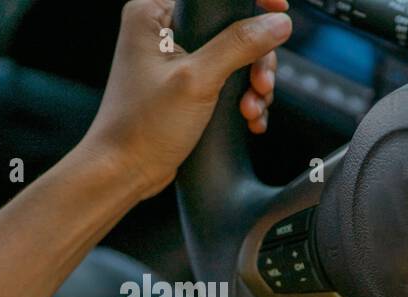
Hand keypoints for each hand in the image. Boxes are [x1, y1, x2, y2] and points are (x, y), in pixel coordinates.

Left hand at [77, 0, 292, 200]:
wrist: (127, 170)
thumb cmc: (142, 126)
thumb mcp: (197, 80)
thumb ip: (238, 46)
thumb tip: (277, 23)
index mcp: (153, 14)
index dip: (253, 0)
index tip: (280, 10)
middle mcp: (163, 30)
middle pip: (232, 27)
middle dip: (256, 59)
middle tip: (261, 85)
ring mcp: (177, 59)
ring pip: (237, 57)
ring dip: (254, 85)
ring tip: (251, 110)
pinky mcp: (188, 85)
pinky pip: (230, 80)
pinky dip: (244, 99)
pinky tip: (249, 118)